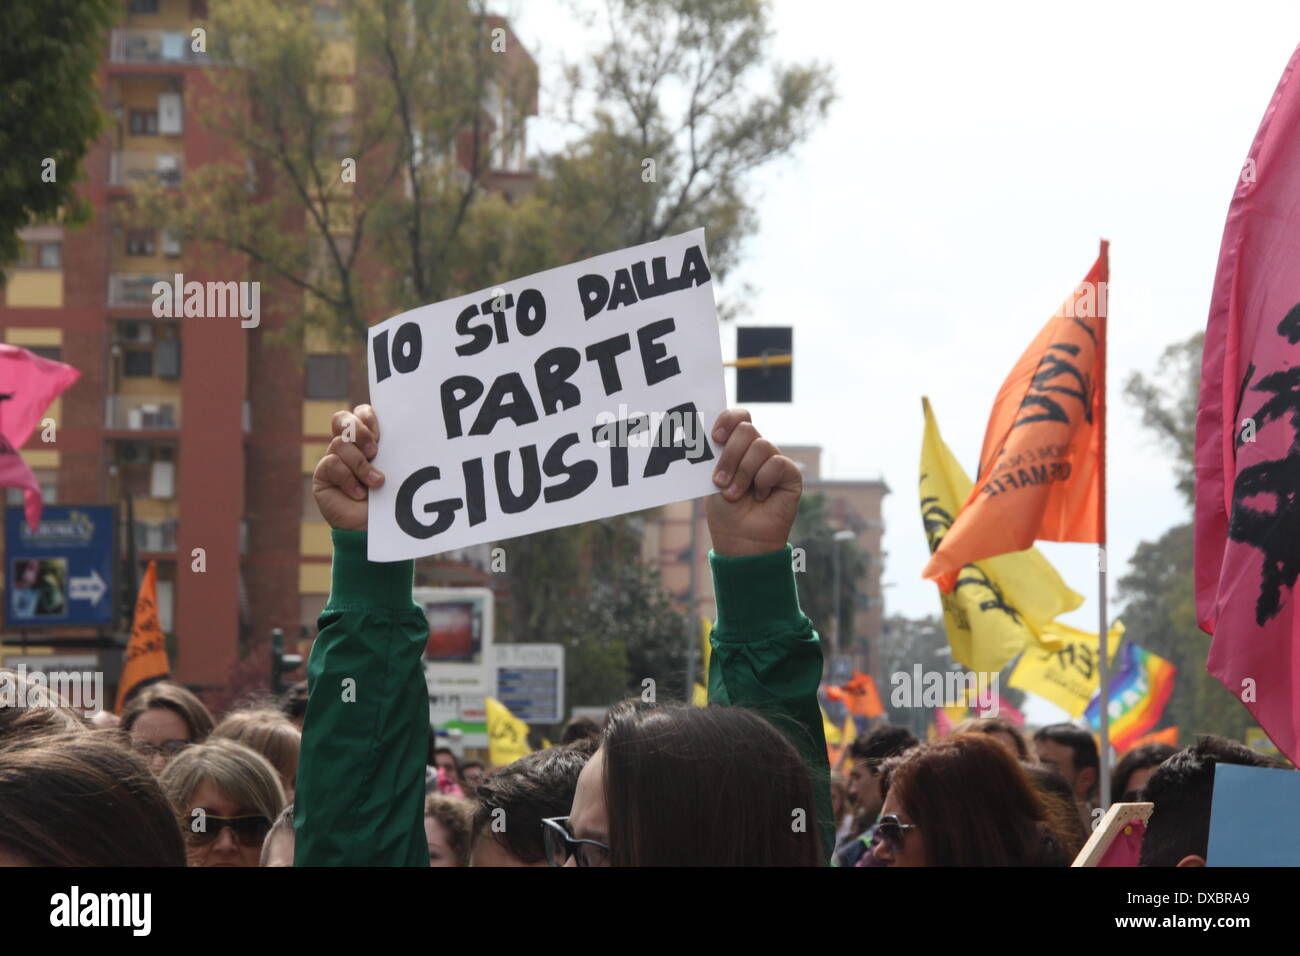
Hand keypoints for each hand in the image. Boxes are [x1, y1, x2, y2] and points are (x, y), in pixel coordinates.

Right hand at [312, 405, 384, 530]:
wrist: (376, 529)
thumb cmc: (391, 498)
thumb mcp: (393, 468)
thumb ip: (389, 447)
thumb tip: (397, 425)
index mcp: (367, 439)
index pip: (361, 413)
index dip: (367, 417)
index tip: (381, 434)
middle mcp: (348, 446)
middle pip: (342, 419)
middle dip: (359, 431)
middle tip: (375, 451)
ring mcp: (334, 460)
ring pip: (340, 444)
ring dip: (361, 465)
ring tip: (376, 484)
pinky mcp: (323, 476)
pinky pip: (332, 464)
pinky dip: (348, 479)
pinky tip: (359, 494)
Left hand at [705, 409, 800, 556]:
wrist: (740, 538)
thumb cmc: (725, 511)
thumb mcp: (713, 478)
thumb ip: (716, 454)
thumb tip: (714, 433)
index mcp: (737, 446)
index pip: (738, 417)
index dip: (728, 420)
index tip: (715, 437)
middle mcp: (757, 450)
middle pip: (746, 429)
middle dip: (730, 455)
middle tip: (720, 481)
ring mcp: (774, 460)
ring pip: (760, 445)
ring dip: (743, 473)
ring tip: (735, 495)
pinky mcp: (790, 474)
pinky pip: (776, 463)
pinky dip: (763, 481)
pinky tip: (761, 497)